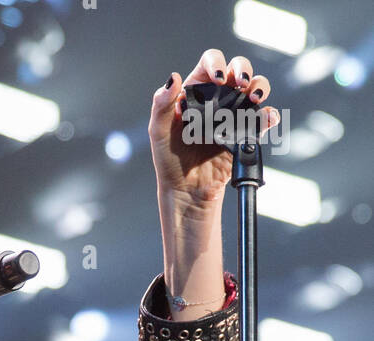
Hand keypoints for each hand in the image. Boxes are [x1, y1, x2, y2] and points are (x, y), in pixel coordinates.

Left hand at [149, 48, 280, 208]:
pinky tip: (267, 118)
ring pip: (255, 88)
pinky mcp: (245, 133)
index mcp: (196, 90)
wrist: (186, 190)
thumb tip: (172, 78)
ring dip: (261, 86)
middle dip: (244, 69)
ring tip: (255, 98)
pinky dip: (269, 116)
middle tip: (241, 83)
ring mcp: (234, 114)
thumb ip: (162, 105)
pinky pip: (262, 119)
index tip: (217, 78)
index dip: (216, 63)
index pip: (209, 63)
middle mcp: (218, 97)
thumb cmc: (169, 160)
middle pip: (238, 69)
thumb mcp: (159, 132)